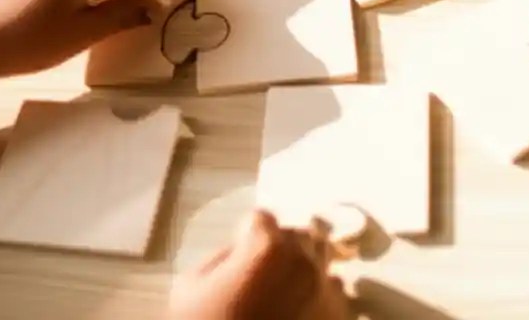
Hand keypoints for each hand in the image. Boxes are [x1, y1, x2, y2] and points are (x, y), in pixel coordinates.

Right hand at [168, 210, 349, 319]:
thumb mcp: (190, 288)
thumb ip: (220, 259)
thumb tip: (239, 252)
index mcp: (266, 247)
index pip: (262, 218)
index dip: (246, 234)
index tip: (240, 251)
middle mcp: (303, 260)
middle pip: (298, 233)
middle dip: (281, 244)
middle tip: (263, 267)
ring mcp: (325, 288)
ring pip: (322, 257)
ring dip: (304, 263)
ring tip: (285, 285)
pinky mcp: (338, 315)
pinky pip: (335, 290)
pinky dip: (319, 292)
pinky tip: (300, 308)